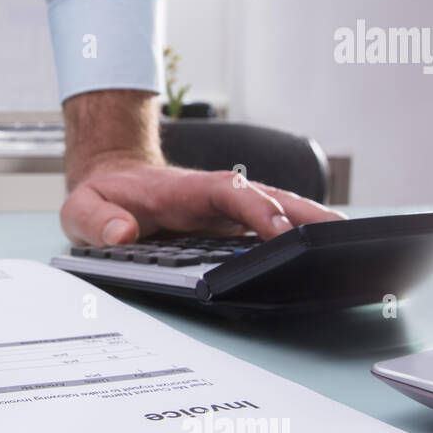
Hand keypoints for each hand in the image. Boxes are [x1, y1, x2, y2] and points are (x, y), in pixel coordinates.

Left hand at [61, 160, 344, 246]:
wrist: (110, 181)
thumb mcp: (82, 210)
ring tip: (350, 241)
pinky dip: (298, 235)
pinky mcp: (229, 225)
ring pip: (276, 210)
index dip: (256, 206)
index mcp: (183, 189)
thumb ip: (97, 221)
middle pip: (267, 198)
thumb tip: (123, 234)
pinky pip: (268, 228)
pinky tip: (323, 250)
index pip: (228, 192)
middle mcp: (212, 198)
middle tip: (339, 233)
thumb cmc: (101, 197)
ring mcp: (225, 211)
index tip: (278, 226)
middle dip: (303, 213)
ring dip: (311, 222)